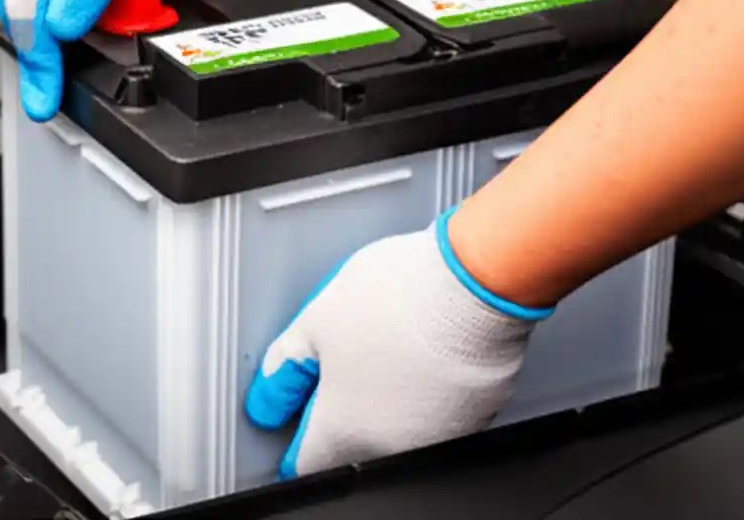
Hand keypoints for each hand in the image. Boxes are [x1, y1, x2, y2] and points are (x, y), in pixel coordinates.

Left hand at [245, 210, 554, 478]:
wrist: (475, 282)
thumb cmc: (400, 300)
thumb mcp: (316, 322)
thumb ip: (285, 367)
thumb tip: (268, 398)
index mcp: (345, 431)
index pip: (305, 460)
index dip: (293, 437)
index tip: (294, 417)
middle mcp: (392, 446)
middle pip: (352, 442)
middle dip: (340, 409)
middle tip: (340, 361)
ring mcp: (438, 433)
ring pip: (397, 426)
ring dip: (385, 397)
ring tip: (384, 342)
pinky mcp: (475, 413)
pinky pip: (438, 410)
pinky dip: (425, 388)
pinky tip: (420, 348)